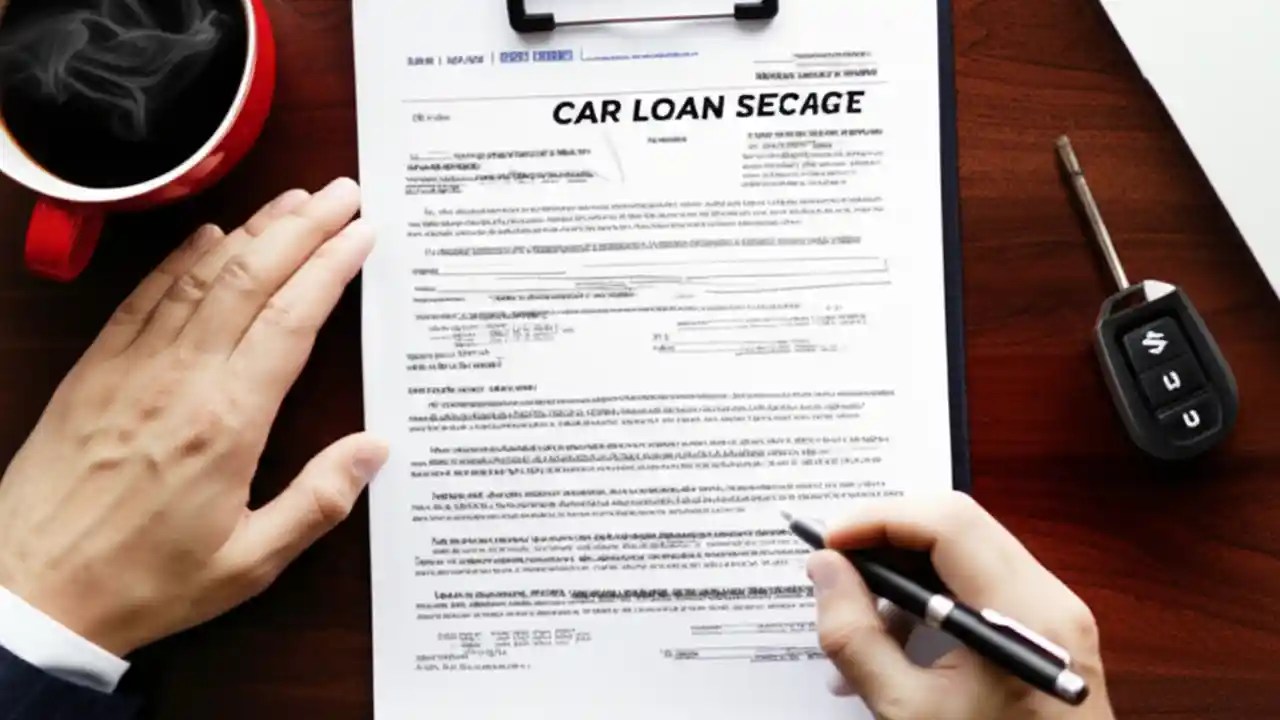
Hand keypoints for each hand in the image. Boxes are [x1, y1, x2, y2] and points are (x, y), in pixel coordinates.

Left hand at [0, 178, 385, 656]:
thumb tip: (376, 448)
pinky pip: (146, 296)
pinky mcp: (96, 369)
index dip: (332, 267)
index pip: (292, 318)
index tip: (363, 233)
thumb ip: (319, 501)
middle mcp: (183, 377)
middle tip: (343, 193)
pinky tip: (209, 234)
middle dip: (303, 227)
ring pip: (201, 275)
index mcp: (229, 420)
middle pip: (251, 277)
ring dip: (252, 229)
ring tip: (294, 200)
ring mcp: (133, 366)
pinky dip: (182, 258)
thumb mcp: (249, 562)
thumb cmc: (145, 580)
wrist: (30, 590)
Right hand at [808, 492, 1114, 719]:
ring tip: (860, 622)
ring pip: (966, 550)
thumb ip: (856, 637)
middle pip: (957, 525)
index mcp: (1026, 614)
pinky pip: (981, 583)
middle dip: (887, 539)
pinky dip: (931, 595)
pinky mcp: (1049, 628)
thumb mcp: (908, 711)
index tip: (829, 544)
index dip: (879, 520)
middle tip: (836, 568)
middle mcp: (1052, 599)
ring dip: (905, 570)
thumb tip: (825, 568)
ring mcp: (1056, 612)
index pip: (947, 524)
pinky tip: (897, 641)